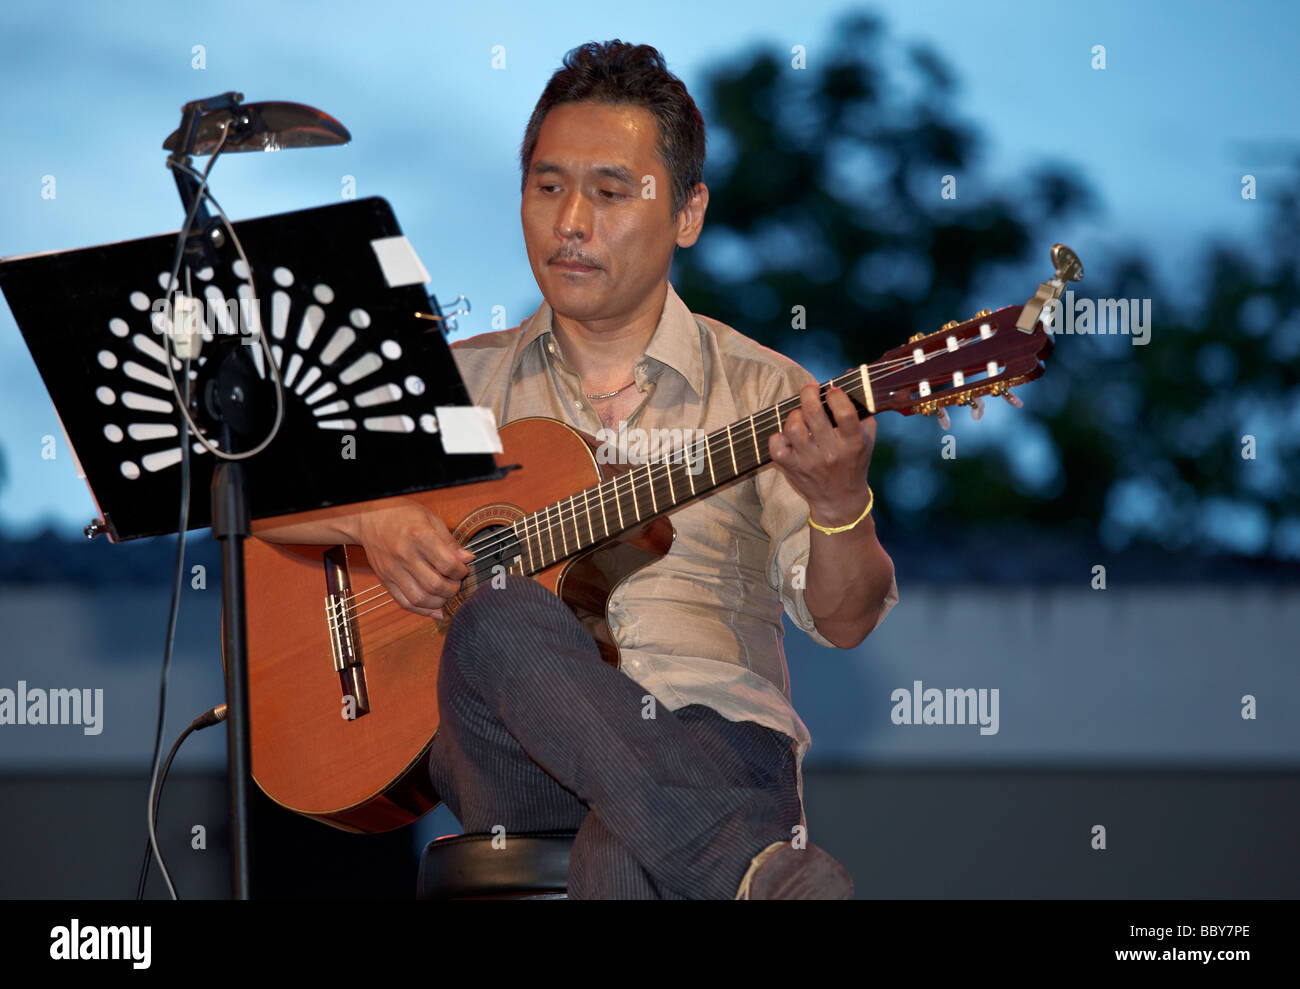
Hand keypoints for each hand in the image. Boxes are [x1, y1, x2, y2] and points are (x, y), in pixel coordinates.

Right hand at [354, 499, 474, 618]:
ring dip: (439, 602)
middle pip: (435, 585)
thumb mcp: (431, 519)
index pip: (447, 564)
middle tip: (456, 582)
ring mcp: (392, 570)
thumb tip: (467, 559)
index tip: (463, 569)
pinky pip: (404, 603)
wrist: (370, 517)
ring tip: (446, 593)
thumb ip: (450, 541)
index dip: (461, 571)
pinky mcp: (385, 580)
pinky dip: (422, 610)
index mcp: (419, 536)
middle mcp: (404, 555)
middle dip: (452, 589)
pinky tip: (434, 607)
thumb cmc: (402, 515)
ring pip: (420, 598)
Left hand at [768, 383, 874, 526]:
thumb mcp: (867, 438)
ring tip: (800, 415)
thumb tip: (848, 374)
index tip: (832, 390)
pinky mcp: (792, 468)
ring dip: (794, 414)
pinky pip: (776, 446)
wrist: (840, 500)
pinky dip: (778, 436)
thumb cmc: (854, 462)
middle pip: (813, 413)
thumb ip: (863, 409)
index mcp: (852, 444)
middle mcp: (831, 453)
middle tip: (810, 390)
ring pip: (793, 427)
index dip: (836, 395)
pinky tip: (787, 434)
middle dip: (809, 393)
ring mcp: (809, 462)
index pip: (845, 413)